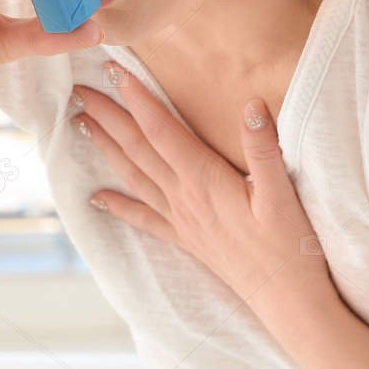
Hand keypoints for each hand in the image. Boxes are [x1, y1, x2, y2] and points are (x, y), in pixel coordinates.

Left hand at [70, 59, 337, 319]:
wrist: (286, 299)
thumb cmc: (289, 246)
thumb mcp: (283, 193)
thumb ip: (263, 149)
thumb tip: (251, 105)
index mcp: (204, 180)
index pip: (161, 129)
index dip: (136, 97)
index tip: (114, 69)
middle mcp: (184, 198)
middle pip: (137, 149)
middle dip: (108, 116)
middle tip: (78, 90)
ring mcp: (181, 220)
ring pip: (133, 177)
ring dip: (106, 149)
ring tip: (81, 125)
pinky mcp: (186, 239)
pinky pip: (144, 218)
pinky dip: (118, 206)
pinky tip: (96, 199)